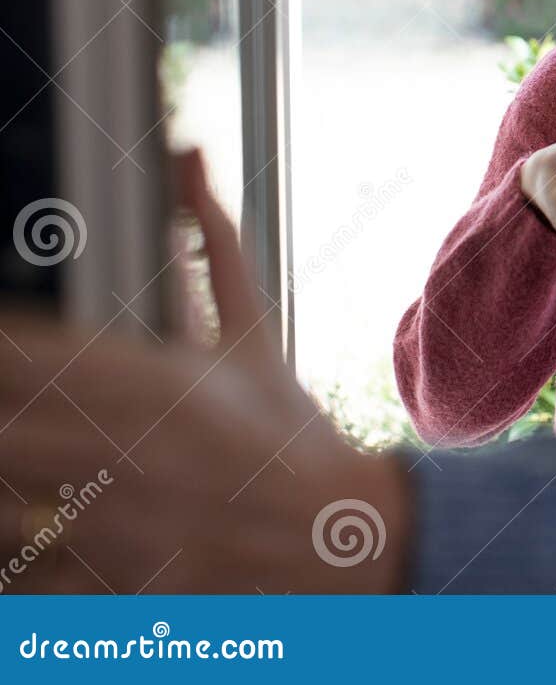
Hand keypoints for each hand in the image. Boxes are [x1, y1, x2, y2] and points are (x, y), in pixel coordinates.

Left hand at [0, 150, 410, 593]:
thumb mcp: (253, 333)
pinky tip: (32, 533)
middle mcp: (131, 448)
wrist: (341, 533)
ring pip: (8, 509)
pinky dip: (25, 566)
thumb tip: (190, 150)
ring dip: (5, 491)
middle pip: (4, 433)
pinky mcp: (120, 586)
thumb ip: (214, 242)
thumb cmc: (289, 430)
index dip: (2, 341)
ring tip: (21, 470)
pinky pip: (38, 583)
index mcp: (157, 380)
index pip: (31, 353)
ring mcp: (123, 523)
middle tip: (11, 412)